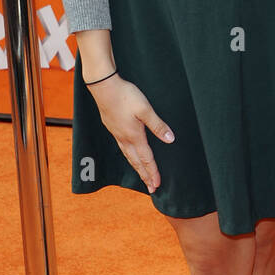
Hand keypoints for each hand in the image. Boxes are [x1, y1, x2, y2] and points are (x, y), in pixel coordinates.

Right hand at [87, 76, 173, 192]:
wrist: (103, 86)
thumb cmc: (125, 96)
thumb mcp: (145, 110)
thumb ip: (158, 125)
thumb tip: (170, 140)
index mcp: (134, 136)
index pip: (146, 159)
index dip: (152, 172)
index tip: (157, 185)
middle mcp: (124, 138)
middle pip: (136, 161)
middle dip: (145, 175)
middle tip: (151, 188)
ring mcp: (117, 133)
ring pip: (128, 155)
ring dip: (136, 167)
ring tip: (142, 176)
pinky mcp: (112, 127)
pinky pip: (123, 148)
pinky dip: (129, 156)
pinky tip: (130, 154)